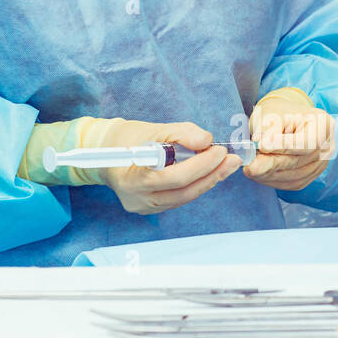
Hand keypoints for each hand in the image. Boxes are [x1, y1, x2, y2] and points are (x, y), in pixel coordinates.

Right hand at [98, 120, 241, 214]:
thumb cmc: (129, 138)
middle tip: (232, 159)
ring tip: (227, 165)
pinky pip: (179, 199)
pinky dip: (196, 185)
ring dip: (208, 181)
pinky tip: (210, 173)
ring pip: (183, 198)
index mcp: (132, 177)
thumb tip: (207, 140)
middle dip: (211, 174)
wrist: (105, 153)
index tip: (219, 150)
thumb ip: (181, 132)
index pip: (173, 176)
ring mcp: (143, 206)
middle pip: (182, 191)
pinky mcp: (150, 209)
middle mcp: (136, 197)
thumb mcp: (154, 128)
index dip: (200, 165)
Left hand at [243, 89, 334, 191]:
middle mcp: (327, 146)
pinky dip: (271, 180)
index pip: (307, 141)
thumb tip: (262, 146)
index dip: (285, 146)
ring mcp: (319, 165)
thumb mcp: (272, 113)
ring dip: (268, 174)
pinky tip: (258, 173)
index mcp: (323, 124)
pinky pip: (289, 183)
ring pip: (293, 175)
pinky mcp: (308, 177)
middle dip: (272, 163)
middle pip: (299, 161)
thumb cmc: (278, 114)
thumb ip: (269, 129)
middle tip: (250, 165)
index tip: (262, 145)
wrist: (282, 121)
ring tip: (249, 166)